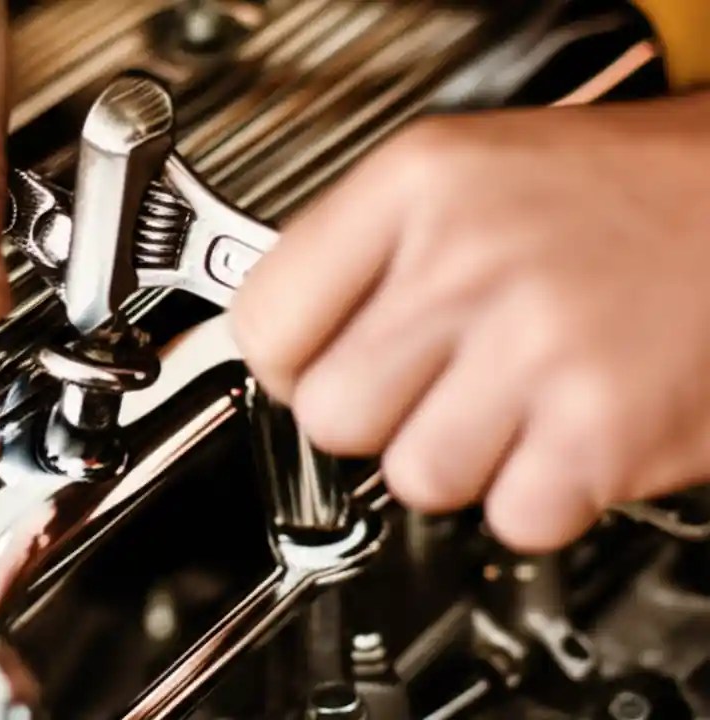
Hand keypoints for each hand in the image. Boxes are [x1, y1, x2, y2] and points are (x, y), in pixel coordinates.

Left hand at [230, 93, 709, 552]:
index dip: (290, 363)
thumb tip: (280, 341)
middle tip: (431, 387)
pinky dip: (541, 494)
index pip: (265, 322)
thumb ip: (361, 254)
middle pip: (330, 417)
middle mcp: (468, 262)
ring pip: (415, 478)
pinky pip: (512, 517)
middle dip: (376, 419)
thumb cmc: (618, 193)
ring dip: (462, 460)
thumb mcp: (465, 175)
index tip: (319, 366)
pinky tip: (566, 431)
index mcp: (418, 185)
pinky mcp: (603, 430)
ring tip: (514, 401)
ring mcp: (537, 348)